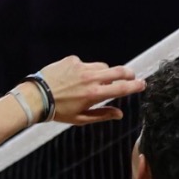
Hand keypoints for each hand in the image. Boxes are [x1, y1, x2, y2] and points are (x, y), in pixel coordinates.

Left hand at [28, 57, 147, 124]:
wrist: (36, 97)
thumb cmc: (59, 111)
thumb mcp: (81, 118)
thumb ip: (103, 115)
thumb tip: (120, 114)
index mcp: (95, 93)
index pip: (121, 88)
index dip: (135, 85)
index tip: (143, 83)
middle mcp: (91, 77)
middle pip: (117, 71)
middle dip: (128, 73)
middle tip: (131, 76)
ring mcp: (81, 66)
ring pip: (101, 67)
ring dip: (104, 73)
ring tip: (95, 82)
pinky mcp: (72, 60)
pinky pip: (85, 63)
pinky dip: (84, 70)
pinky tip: (75, 78)